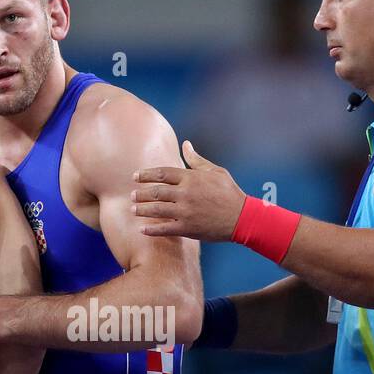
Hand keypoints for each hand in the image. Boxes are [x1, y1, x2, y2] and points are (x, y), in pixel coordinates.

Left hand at [132, 140, 246, 241]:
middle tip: (131, 195)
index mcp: (190, 178)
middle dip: (140, 193)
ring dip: (142, 210)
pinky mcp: (187, 228)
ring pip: (156, 210)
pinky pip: (164, 229)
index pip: (162, 173)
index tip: (135, 176)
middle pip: (155, 192)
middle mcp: (185, 194)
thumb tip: (185, 144)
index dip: (145, 174)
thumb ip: (196, 159)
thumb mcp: (215, 171)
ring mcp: (185, 212)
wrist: (242, 217)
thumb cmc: (229, 192)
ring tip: (133, 209)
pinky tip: (142, 229)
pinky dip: (151, 229)